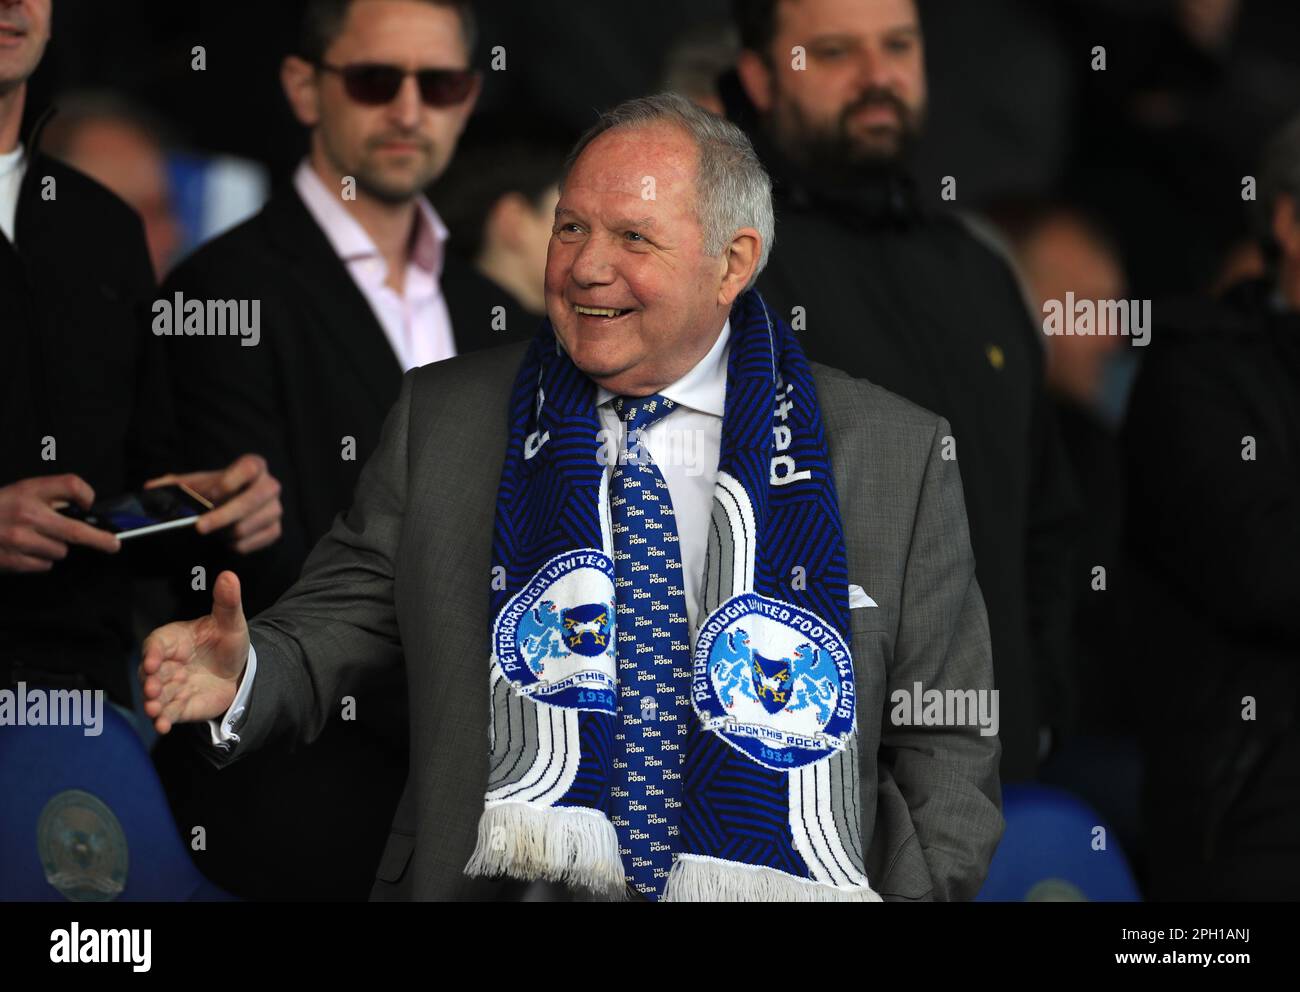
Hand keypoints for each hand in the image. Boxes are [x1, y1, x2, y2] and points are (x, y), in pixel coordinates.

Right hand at [0, 474, 120, 572]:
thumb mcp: (21, 492)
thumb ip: (50, 496)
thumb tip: (83, 510)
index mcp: (29, 491)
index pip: (71, 485)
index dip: (87, 495)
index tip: (90, 505)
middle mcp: (27, 514)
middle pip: (76, 530)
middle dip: (100, 540)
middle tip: (113, 545)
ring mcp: (19, 539)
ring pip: (60, 551)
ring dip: (55, 548)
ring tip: (34, 539)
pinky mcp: (12, 560)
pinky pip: (44, 565)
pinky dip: (40, 560)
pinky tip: (23, 551)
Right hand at [139, 571, 251, 733]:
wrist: (238, 672)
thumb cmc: (227, 642)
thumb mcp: (232, 622)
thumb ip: (227, 601)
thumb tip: (229, 575)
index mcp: (173, 640)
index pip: (156, 644)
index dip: (153, 653)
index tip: (154, 661)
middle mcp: (165, 664)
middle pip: (150, 673)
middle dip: (149, 681)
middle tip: (152, 688)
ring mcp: (170, 687)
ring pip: (155, 695)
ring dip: (152, 703)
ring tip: (154, 710)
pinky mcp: (178, 706)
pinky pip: (167, 714)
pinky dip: (162, 720)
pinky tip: (163, 726)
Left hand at [147, 454, 282, 553]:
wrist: (237, 506)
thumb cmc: (216, 491)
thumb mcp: (198, 484)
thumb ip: (177, 484)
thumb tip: (151, 487)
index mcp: (254, 466)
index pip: (249, 467)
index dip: (231, 480)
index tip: (211, 495)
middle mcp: (270, 485)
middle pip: (253, 499)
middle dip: (224, 515)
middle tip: (199, 527)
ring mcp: (275, 509)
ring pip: (252, 524)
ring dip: (227, 531)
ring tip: (213, 531)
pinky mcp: (276, 529)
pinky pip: (254, 542)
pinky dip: (236, 544)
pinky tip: (225, 539)